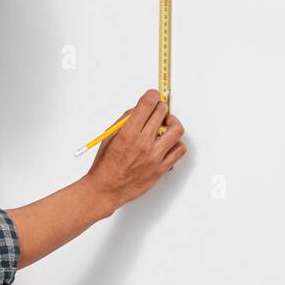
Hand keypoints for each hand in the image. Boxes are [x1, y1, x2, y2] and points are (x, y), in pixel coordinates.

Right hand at [84, 89, 185, 213]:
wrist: (106, 189)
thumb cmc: (105, 165)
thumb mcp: (109, 136)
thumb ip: (125, 120)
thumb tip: (139, 109)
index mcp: (128, 133)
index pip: (148, 104)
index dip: (153, 95)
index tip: (153, 95)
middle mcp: (143, 143)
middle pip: (162, 113)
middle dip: (161, 107)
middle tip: (159, 110)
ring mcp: (154, 156)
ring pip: (177, 129)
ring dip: (173, 123)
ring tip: (167, 126)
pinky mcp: (161, 168)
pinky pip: (179, 150)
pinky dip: (176, 143)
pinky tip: (167, 144)